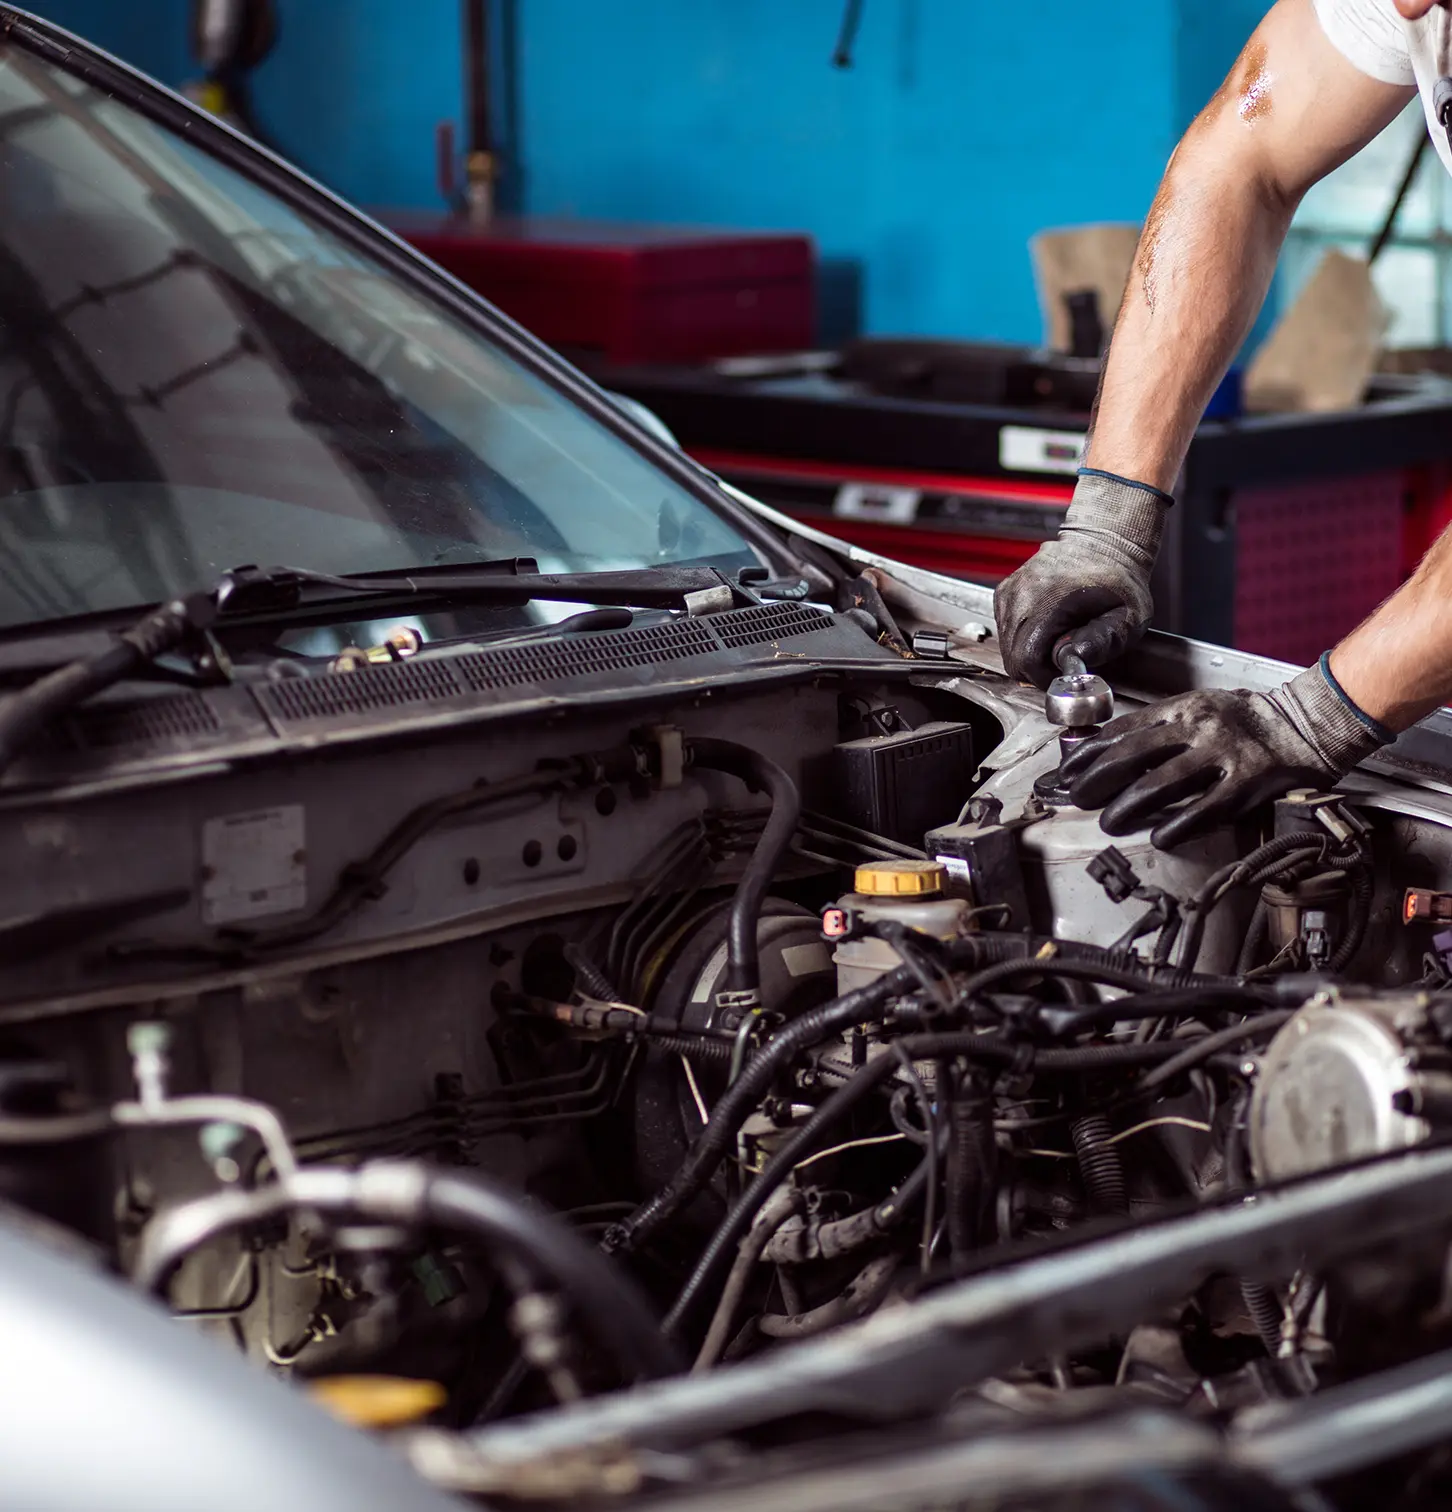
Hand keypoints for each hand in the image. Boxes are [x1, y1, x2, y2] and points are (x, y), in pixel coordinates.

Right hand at [994, 470, 1169, 688]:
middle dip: (1037, 668)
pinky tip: (1046, 627)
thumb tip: (1074, 660)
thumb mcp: (1128, 615)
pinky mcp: (1004, 592)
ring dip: (1030, 652)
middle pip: (1012, 658)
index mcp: (1049, 599)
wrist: (1103, 543)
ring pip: (1006, 647)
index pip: (1026, 659)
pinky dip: (1022, 637)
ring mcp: (1010, 592)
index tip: (1063, 672)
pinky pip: (1005, 631)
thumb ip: (1104, 642)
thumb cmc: (1118, 579)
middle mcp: (1022, 594)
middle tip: (1063, 657)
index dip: (1044, 676)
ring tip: (1058, 638)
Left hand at [1060, 658, 1393, 849]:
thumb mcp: (1197, 709)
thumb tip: (1107, 750)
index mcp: (1180, 708)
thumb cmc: (1244, 720)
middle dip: (1097, 781)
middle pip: (1131, 756)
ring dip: (1128, 806)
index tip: (1066, 772)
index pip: (1121, 731)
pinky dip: (1178, 825)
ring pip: (1161, 783)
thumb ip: (1157, 727)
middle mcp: (1197, 727)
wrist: (1306, 723)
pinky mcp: (1248, 781)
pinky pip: (1205, 808)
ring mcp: (1223, 754)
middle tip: (1078, 800)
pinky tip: (1160, 838)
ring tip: (1109, 822)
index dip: (1087, 754)